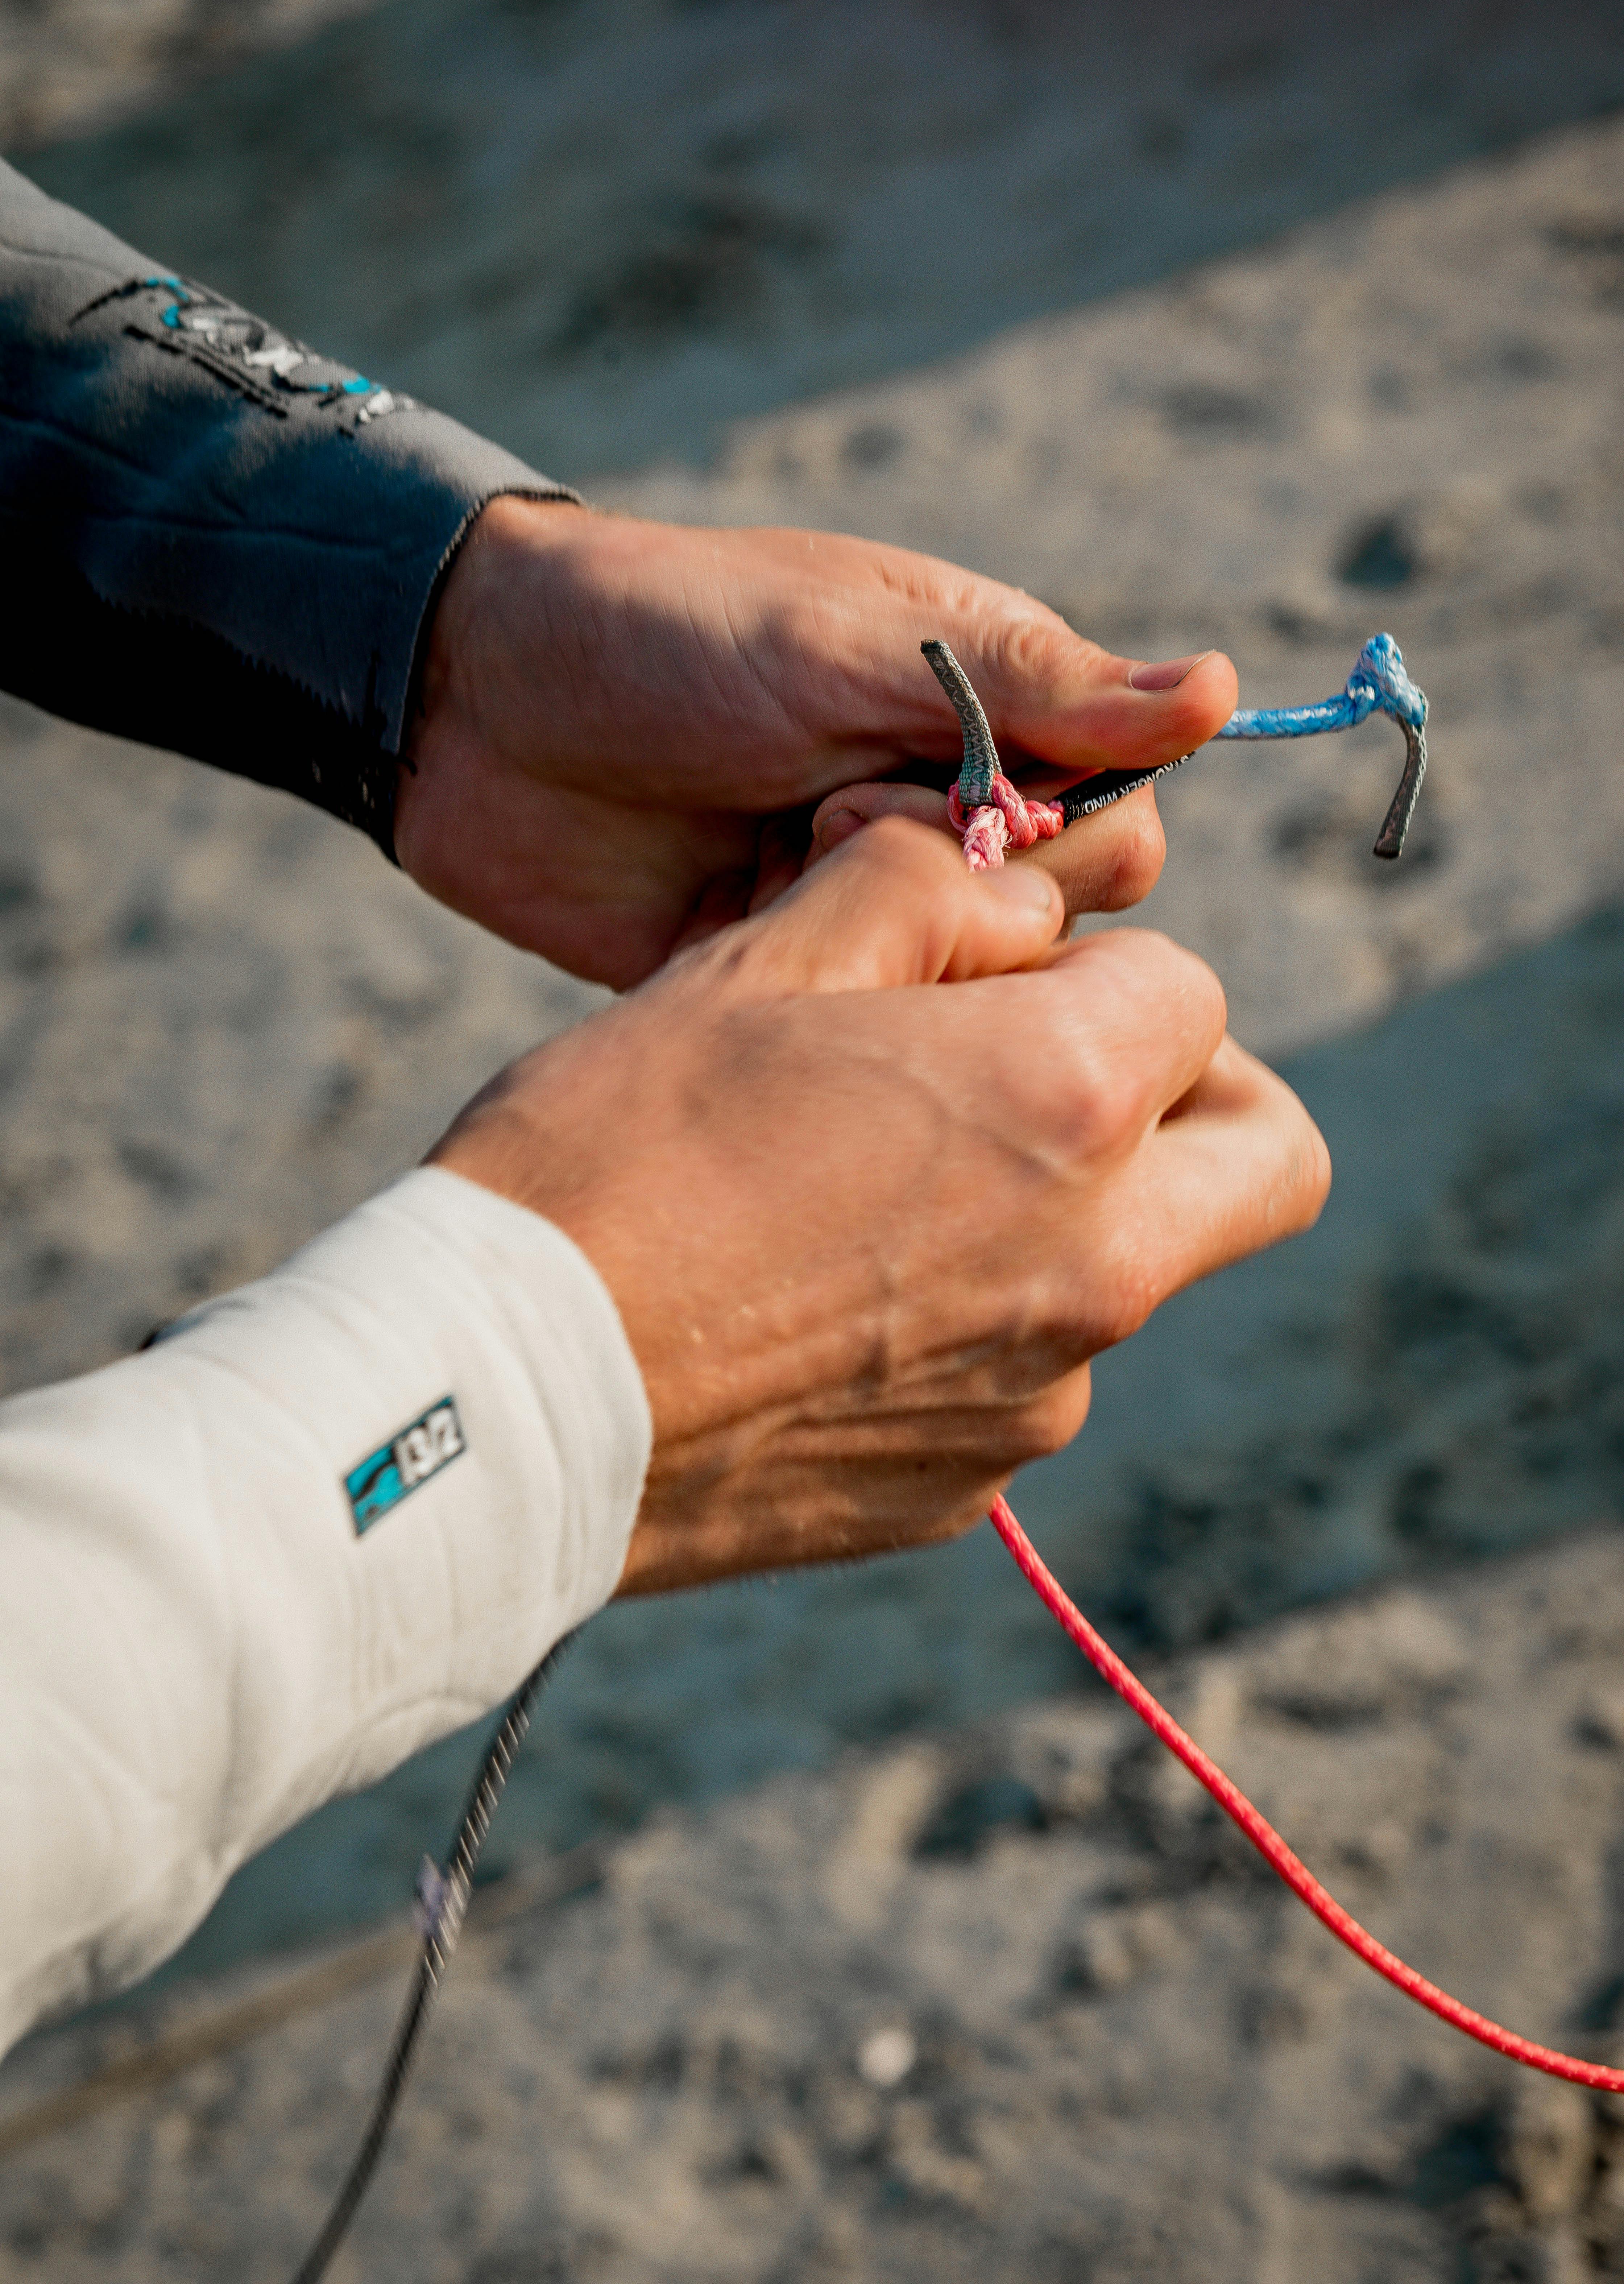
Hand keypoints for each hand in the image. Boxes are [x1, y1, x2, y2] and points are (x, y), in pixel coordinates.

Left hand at [396, 498, 1235, 987]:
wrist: (472, 704)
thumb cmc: (666, 634)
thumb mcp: (846, 642)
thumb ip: (1024, 685)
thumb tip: (1218, 689)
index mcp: (986, 707)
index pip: (1122, 808)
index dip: (1059, 832)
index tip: (951, 802)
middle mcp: (945, 812)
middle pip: (1060, 914)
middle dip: (971, 895)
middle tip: (830, 824)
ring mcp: (866, 901)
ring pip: (962, 985)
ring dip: (886, 947)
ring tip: (770, 860)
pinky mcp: (790, 974)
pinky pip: (857, 1030)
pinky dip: (819, 1003)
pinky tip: (740, 938)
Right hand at [430, 820, 1329, 1593]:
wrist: (499, 1398)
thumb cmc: (616, 1151)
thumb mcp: (759, 960)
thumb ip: (922, 888)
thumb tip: (1020, 894)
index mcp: (1067, 1104)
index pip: (1194, 994)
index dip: (1101, 969)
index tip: (995, 984)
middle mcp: (1098, 1264)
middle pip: (1268, 1157)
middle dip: (1197, 1097)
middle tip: (1057, 1076)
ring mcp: (1042, 1397)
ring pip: (1134, 1269)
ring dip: (1059, 1213)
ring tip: (865, 1199)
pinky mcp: (969, 1488)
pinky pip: (1023, 1376)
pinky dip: (969, 1326)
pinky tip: (818, 1307)